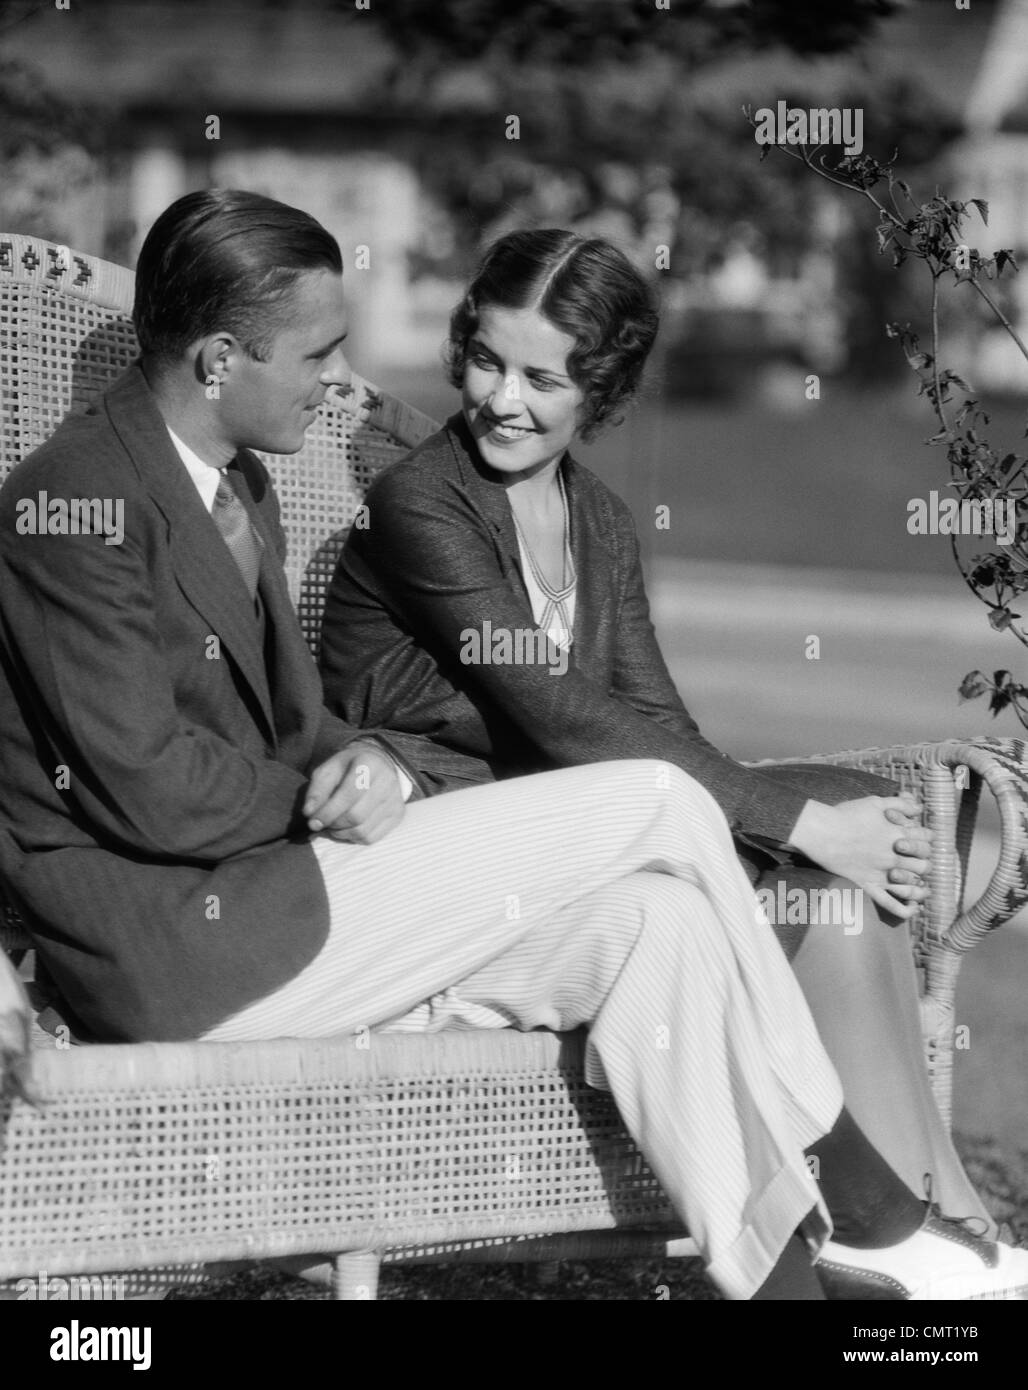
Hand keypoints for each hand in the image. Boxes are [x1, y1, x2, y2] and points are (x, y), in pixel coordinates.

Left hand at [303, 741, 404, 844]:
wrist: (378, 765)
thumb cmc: (348, 768)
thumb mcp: (328, 770)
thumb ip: (316, 790)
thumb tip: (310, 814)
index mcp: (369, 764)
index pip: (348, 795)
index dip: (327, 812)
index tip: (312, 822)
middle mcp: (387, 781)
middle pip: (356, 816)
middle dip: (333, 825)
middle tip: (321, 824)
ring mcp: (395, 800)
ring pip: (362, 831)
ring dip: (341, 834)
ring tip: (332, 825)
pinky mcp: (398, 815)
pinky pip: (371, 838)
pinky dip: (353, 838)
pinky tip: (346, 828)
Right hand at [786, 796, 932, 920]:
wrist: (822, 832)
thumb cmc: (846, 815)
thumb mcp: (875, 802)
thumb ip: (900, 804)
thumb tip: (918, 808)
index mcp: (900, 835)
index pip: (927, 839)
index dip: (927, 838)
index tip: (921, 839)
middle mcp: (896, 857)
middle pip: (924, 864)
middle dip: (924, 862)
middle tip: (919, 862)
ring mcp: (884, 874)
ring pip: (914, 886)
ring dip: (922, 889)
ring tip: (924, 890)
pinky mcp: (869, 886)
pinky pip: (891, 905)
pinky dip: (906, 910)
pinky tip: (913, 909)